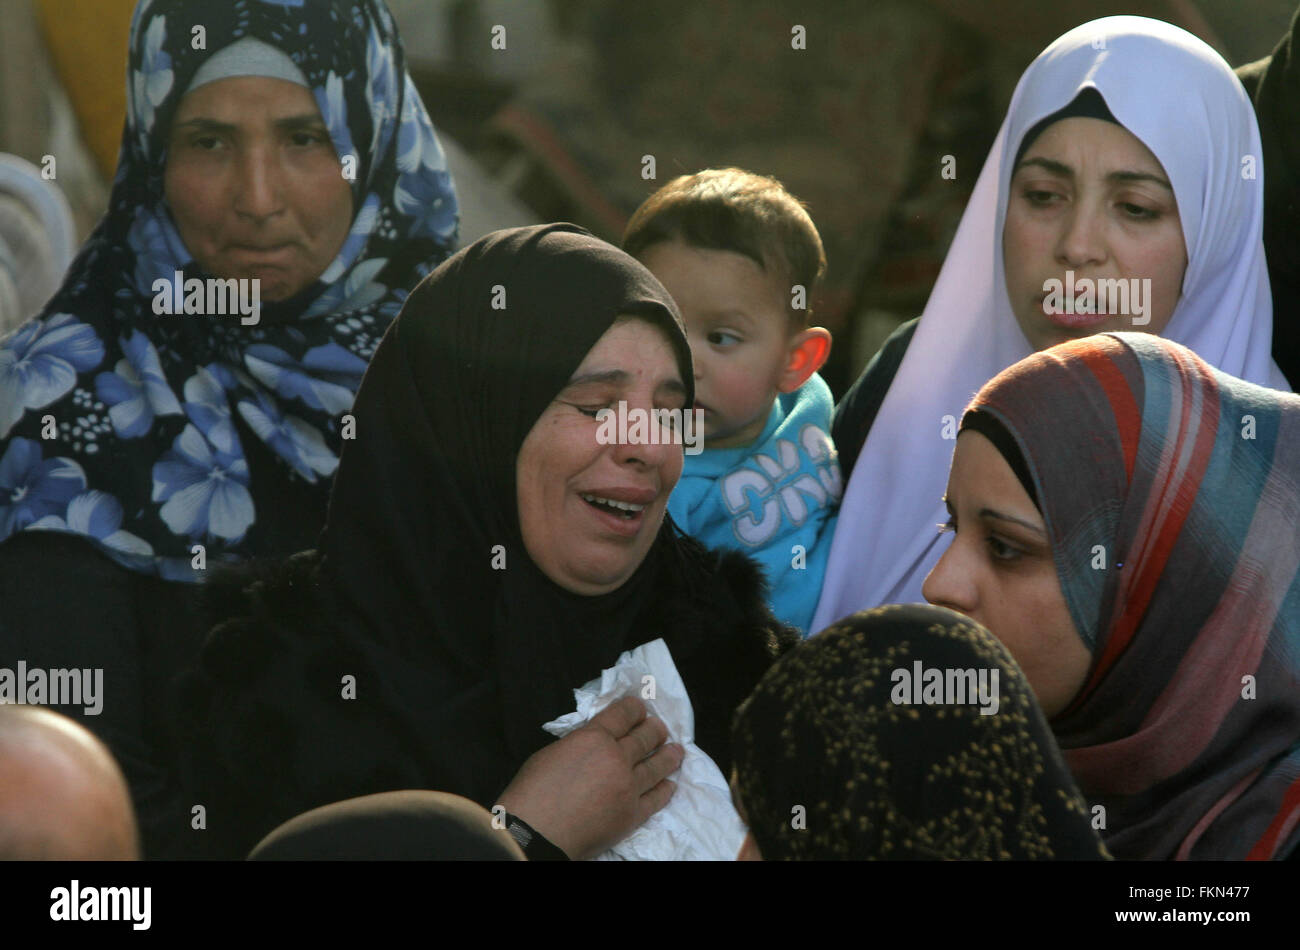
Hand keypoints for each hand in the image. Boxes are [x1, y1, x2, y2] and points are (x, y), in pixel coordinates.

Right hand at [495, 695, 683, 859]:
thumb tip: (594, 744)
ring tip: (677, 750)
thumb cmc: (532, 793)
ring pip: (657, 765)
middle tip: (660, 728)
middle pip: (645, 737)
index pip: (624, 714)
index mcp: (594, 738)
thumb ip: (579, 743)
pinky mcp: (633, 814)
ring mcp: (628, 787)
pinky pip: (657, 798)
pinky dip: (665, 789)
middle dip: (655, 729)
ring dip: (669, 755)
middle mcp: (617, 758)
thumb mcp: (552, 752)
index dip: (635, 708)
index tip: (641, 708)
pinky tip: (670, 784)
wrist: (536, 835)